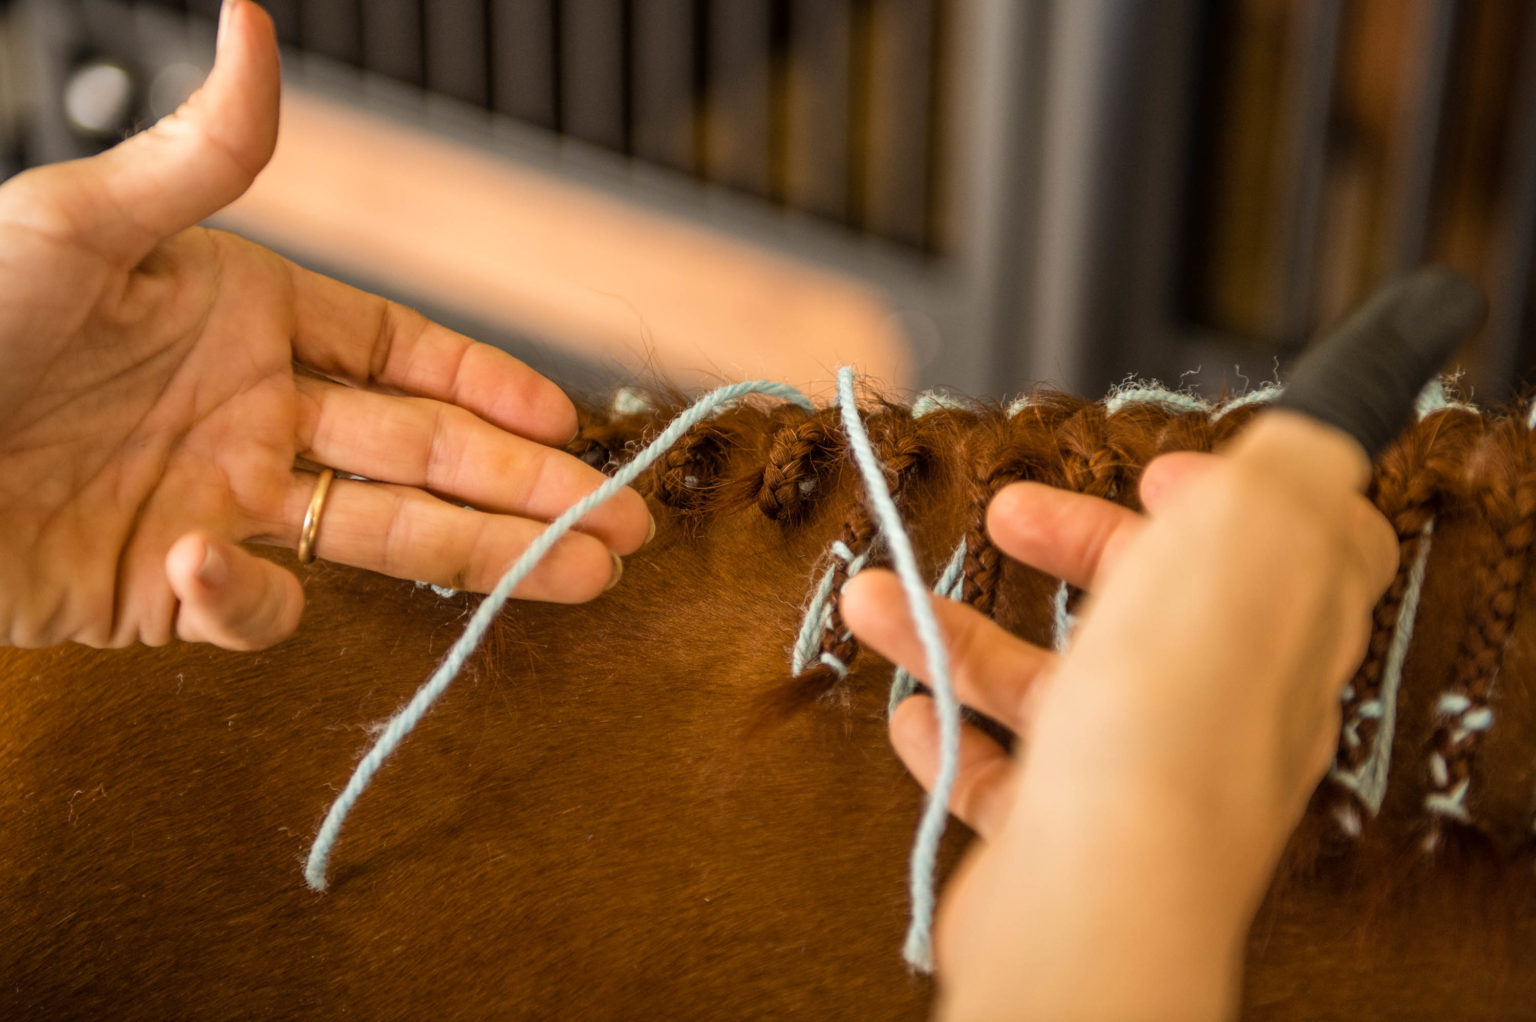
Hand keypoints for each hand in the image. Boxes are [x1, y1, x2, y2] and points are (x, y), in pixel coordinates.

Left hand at [0, 0, 648, 650]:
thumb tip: (256, 20)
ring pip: (383, 536)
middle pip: (425, 455)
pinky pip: (247, 606)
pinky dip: (241, 599)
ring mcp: (226, 502)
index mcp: (253, 320)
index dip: (491, 389)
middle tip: (619, 526)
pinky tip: (205, 567)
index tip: (565, 424)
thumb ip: (203, 151)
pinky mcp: (173, 591)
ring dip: (485, 559)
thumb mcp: (82, 225)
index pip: (406, 358)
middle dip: (528, 490)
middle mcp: (258, 413)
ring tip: (582, 576)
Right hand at [844, 412, 1397, 1020]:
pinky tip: (911, 712)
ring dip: (963, 633)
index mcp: (1279, 638)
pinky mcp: (1067, 841)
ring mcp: (1141, 781)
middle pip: (1156, 610)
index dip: (1234, 500)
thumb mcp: (1250, 535)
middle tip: (1005, 510)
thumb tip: (1305, 445)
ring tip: (873, 600)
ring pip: (1053, 689)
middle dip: (1076, 547)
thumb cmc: (1170, 709)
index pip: (1294, 554)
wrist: (1099, 895)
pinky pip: (1006, 780)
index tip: (1157, 474)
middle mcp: (1222, 715)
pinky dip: (955, 738)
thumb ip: (1286, 472)